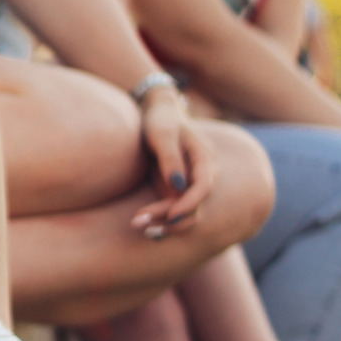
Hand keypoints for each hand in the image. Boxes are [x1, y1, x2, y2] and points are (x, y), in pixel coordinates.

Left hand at [129, 87, 213, 237]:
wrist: (156, 115)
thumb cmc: (160, 120)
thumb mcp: (162, 134)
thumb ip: (170, 157)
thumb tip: (179, 185)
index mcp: (204, 159)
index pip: (203, 187)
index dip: (189, 204)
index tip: (171, 216)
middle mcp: (201, 175)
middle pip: (194, 205)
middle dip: (171, 219)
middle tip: (141, 224)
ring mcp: (188, 184)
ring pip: (183, 211)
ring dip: (163, 222)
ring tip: (136, 225)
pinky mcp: (174, 189)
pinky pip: (171, 207)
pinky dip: (157, 216)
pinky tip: (140, 222)